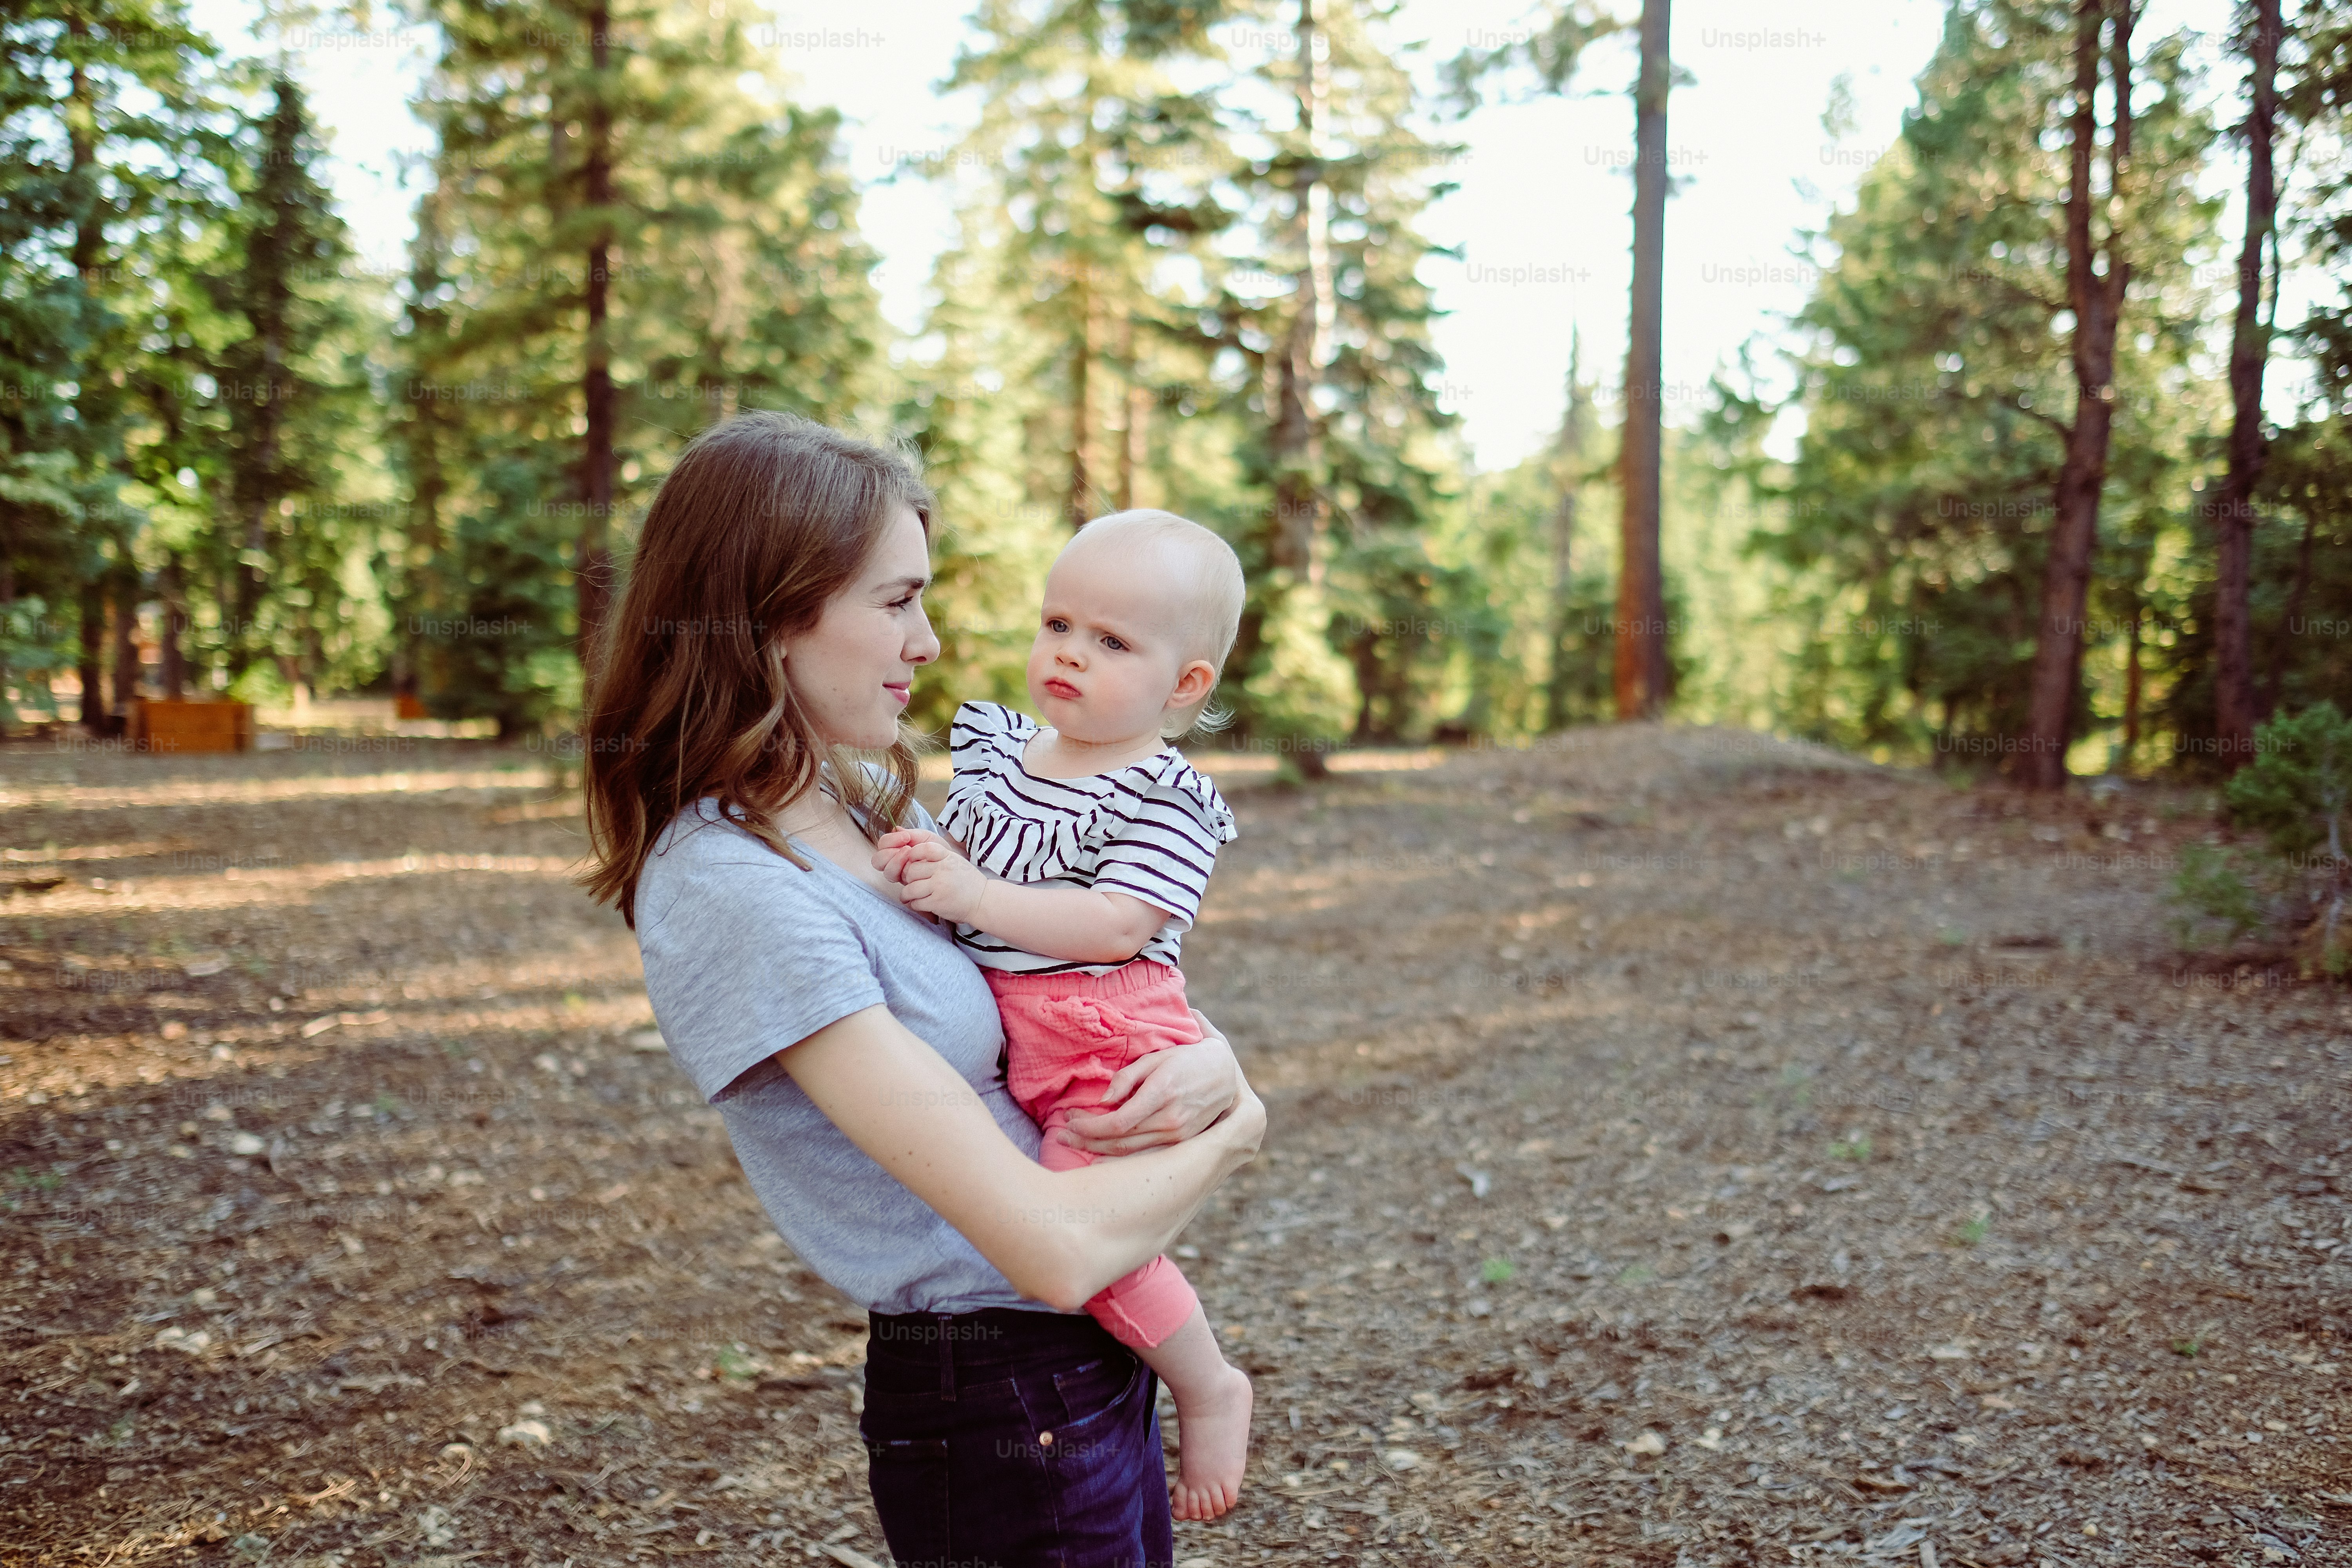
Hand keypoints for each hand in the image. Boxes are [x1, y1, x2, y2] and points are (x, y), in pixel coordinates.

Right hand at [871, 827, 948, 884]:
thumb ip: (911, 833)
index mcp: (895, 849)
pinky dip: (904, 872)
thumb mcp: (926, 838)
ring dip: (896, 862)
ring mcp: (900, 875)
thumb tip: (895, 829)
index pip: (882, 845)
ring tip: (910, 854)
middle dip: (889, 853)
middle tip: (906, 847)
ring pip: (887, 872)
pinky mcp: (907, 885)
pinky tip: (915, 865)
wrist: (951, 861)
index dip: (889, 840)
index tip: (906, 836)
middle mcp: (893, 863)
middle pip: (877, 861)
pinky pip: (898, 881)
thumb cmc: (937, 849)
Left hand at [889, 834, 990, 923]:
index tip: (913, 862)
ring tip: (912, 896)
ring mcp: (939, 886)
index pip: (924, 848)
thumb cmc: (967, 882)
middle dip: (909, 879)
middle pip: (912, 870)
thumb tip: (910, 854)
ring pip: (910, 888)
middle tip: (913, 883)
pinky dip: (914, 905)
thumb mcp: (955, 861)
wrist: (982, 901)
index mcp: (948, 857)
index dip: (913, 854)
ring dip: (908, 894)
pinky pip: (915, 903)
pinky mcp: (937, 903)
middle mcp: (943, 869)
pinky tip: (920, 903)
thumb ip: (937, 857)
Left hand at [1056, 1012, 1244, 1155]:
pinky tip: (1101, 1155)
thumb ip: (1127, 1077)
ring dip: (1099, 1150)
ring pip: (1132, 1152)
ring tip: (1075, 1143)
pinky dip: (1121, 1157)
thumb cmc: (1187, 1058)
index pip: (1117, 1122)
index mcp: (1162, 1094)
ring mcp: (1179, 1136)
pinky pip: (1146, 1155)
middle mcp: (1171, 1120)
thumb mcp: (1156, 1057)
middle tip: (1063, 1135)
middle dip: (1087, 1140)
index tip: (1069, 1120)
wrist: (1225, 1073)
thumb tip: (1103, 1101)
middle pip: (1120, 1141)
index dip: (1090, 1126)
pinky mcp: (1183, 1143)